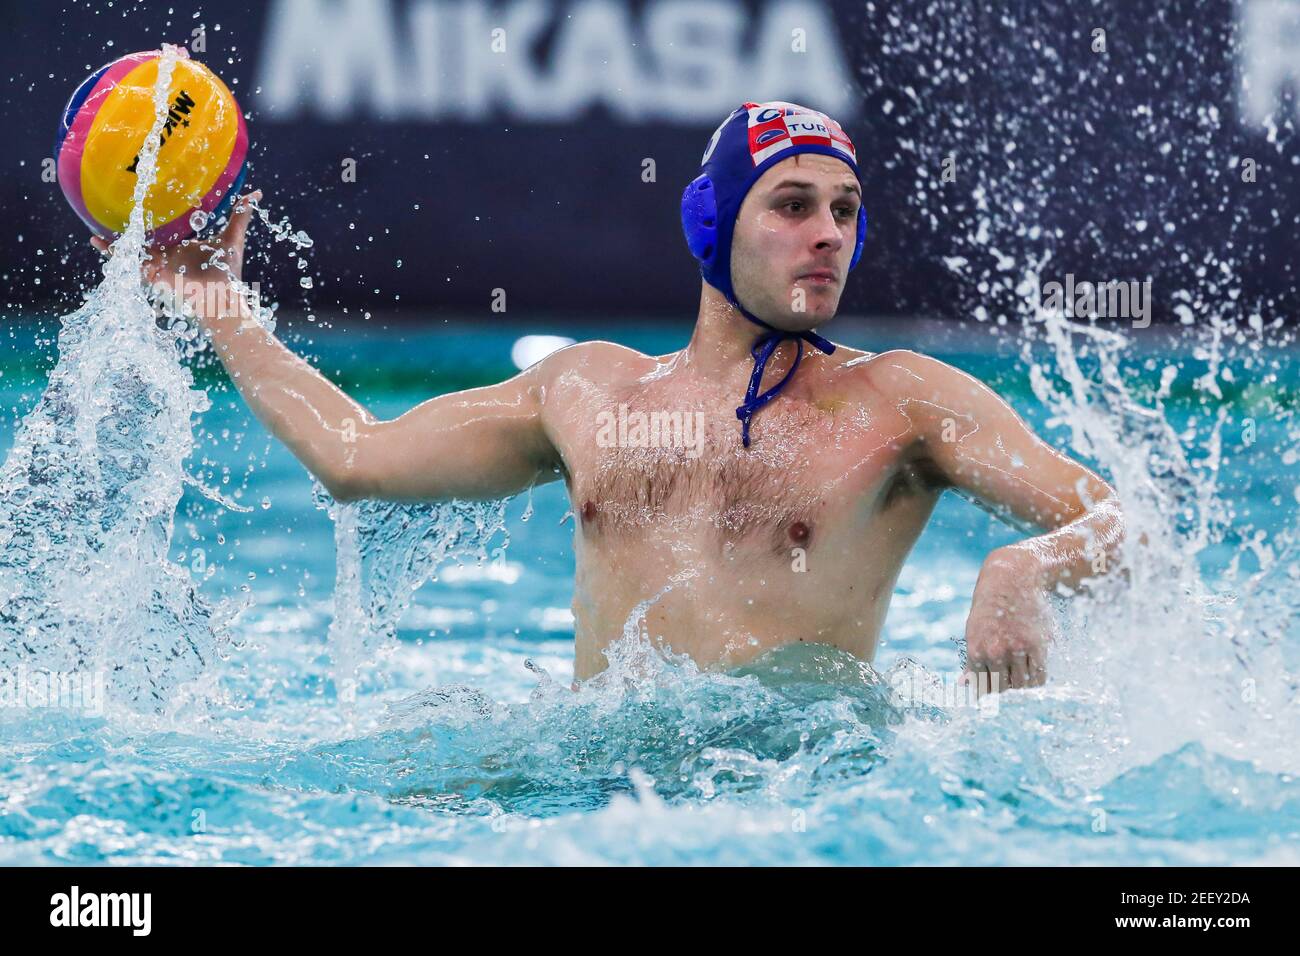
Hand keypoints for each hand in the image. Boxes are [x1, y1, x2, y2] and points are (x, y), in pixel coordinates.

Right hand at [90, 189, 261, 294]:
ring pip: (131, 250)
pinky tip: (97, 240)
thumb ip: (240, 214)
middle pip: (143, 240)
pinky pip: (129, 263)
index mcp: (181, 246)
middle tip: (108, 214)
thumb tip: (255, 192)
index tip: (139, 201)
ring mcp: (158, 264)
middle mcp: (167, 255)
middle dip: (127, 229)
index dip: (151, 217)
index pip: (162, 230)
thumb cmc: (228, 271)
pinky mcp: (152, 272)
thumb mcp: (232, 238)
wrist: (223, 297)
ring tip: (94, 230)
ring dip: (114, 241)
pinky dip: (113, 253)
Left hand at [961, 549, 1055, 692]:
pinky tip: (1033, 671)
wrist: (1012, 580)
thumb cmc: (990, 608)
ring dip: (1022, 684)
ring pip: (1021, 685)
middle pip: (1003, 689)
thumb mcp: (974, 632)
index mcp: (975, 651)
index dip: (991, 691)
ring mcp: (1016, 649)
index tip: (996, 687)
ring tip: (1022, 672)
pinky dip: (1036, 680)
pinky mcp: (1037, 646)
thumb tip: (963, 685)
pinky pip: (1039, 677)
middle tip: (1010, 677)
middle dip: (1006, 687)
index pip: (984, 687)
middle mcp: (995, 652)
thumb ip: (972, 662)